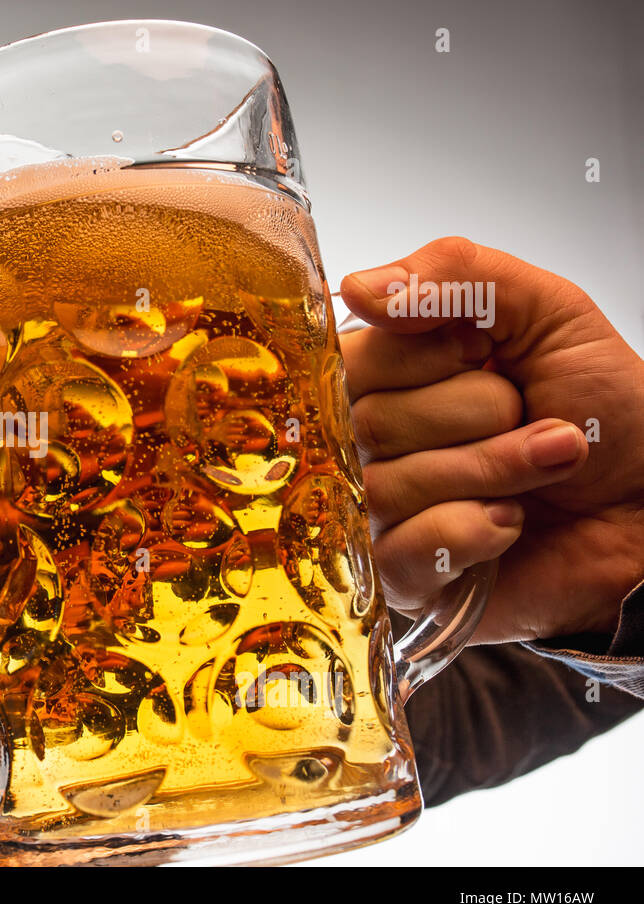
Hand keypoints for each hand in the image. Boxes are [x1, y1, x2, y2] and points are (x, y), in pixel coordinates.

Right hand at [339, 236, 643, 643]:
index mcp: (393, 375)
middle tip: (529, 416)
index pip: (349, 358)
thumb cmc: (605, 413)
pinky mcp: (402, 577)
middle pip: (368, 423)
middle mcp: (373, 442)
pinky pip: (401, 551)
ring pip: (386, 487)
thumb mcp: (547, 313)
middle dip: (475, 416)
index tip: (482, 356)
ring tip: (546, 467)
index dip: (423, 358)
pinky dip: (474, 531)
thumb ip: (457, 274)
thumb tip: (359, 288)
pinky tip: (511, 525)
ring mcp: (381, 512)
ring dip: (492, 472)